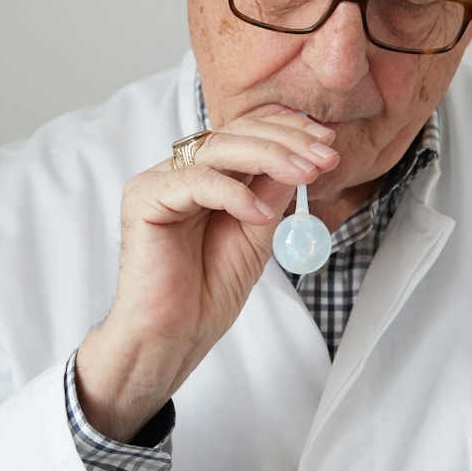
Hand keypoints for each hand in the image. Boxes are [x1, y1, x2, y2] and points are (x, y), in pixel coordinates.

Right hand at [74, 111, 338, 439]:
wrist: (172, 338)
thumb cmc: (206, 293)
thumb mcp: (256, 235)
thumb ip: (272, 194)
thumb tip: (304, 158)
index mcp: (203, 176)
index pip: (245, 136)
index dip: (287, 133)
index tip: (327, 143)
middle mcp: (178, 172)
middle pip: (233, 134)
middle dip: (285, 141)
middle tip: (324, 155)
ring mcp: (158, 182)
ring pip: (216, 148)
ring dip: (269, 156)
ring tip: (305, 173)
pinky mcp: (144, 200)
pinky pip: (194, 181)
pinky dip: (233, 192)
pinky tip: (260, 212)